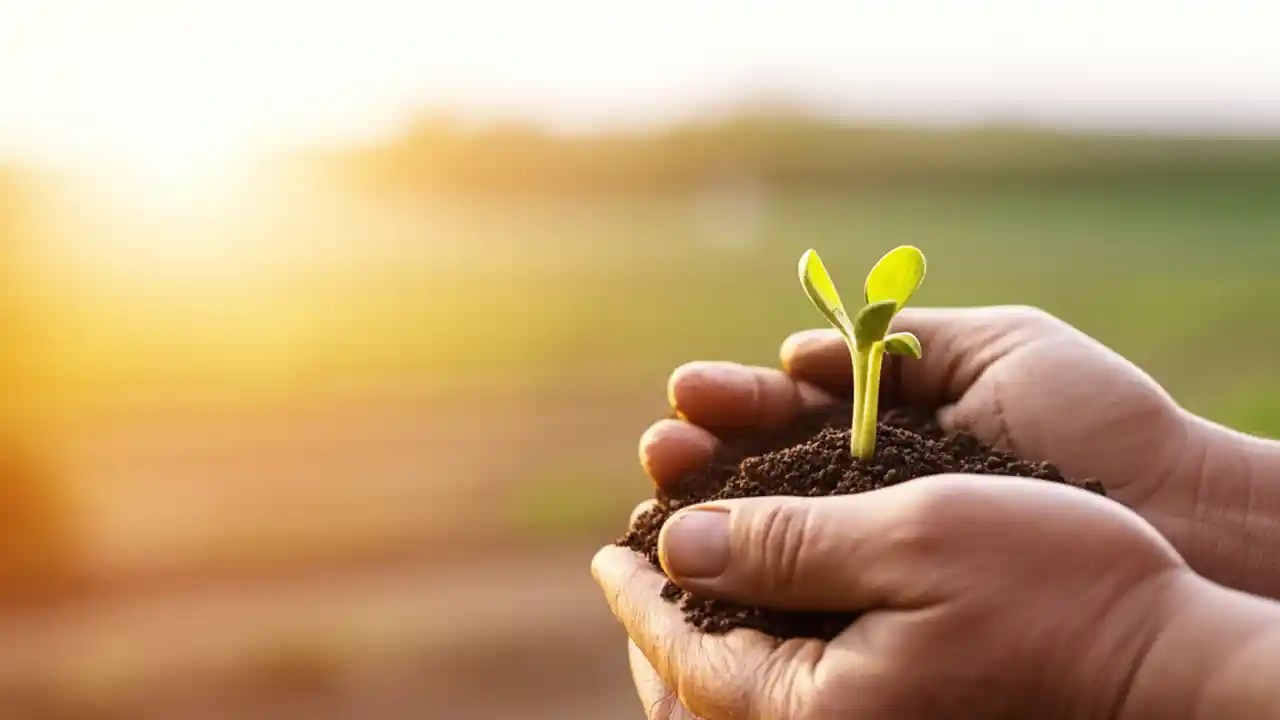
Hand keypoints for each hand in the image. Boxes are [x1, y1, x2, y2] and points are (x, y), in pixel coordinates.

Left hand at [595, 475, 1188, 718]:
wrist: (1169, 666)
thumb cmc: (1056, 594)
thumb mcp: (912, 539)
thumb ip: (786, 544)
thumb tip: (680, 540)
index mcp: (817, 710)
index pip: (685, 656)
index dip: (638, 597)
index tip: (608, 550)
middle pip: (702, 696)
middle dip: (659, 626)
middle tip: (634, 568)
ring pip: (748, 701)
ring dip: (705, 639)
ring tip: (687, 585)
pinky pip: (801, 702)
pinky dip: (763, 655)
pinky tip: (769, 617)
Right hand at [641, 306, 1265, 590]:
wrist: (1177, 507)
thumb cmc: (1098, 423)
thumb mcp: (999, 349)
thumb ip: (899, 340)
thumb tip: (797, 349)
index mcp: (892, 428)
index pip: (792, 414)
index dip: (738, 404)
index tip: (687, 391)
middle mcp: (876, 489)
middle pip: (766, 471)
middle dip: (706, 452)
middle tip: (662, 442)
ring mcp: (886, 545)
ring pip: (777, 528)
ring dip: (712, 504)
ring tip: (665, 474)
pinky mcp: (902, 600)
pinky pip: (818, 586)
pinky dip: (759, 569)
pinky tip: (710, 550)